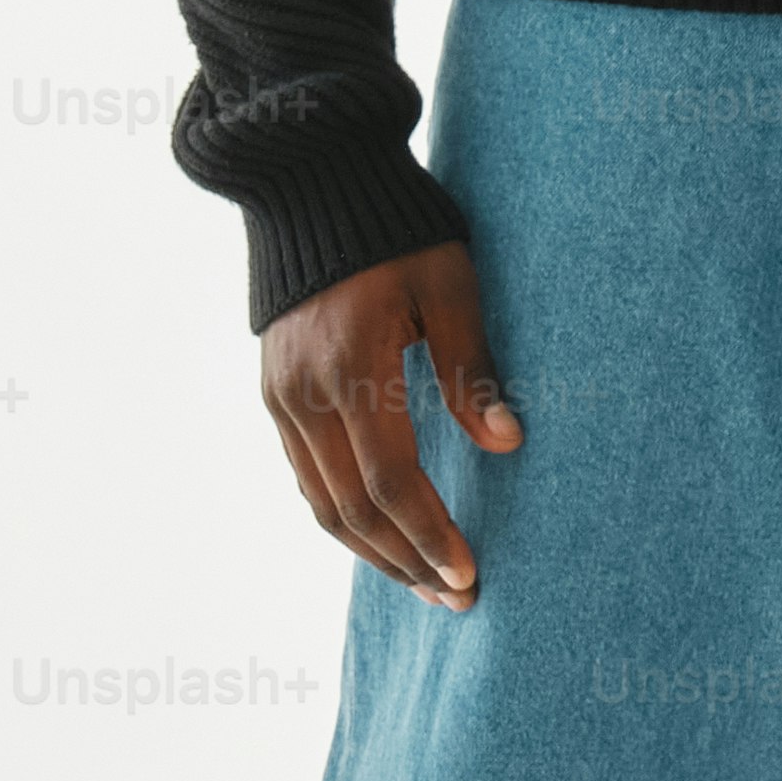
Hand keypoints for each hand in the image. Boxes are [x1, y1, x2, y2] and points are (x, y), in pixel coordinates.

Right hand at [259, 239, 517, 606]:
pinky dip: (344, 516)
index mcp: (353, 366)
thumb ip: (471, 366)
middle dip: (407, 562)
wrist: (312, 182)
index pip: (390, 481)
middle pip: (352, 510)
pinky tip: (382, 535)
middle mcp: (305, 393)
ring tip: (425, 582)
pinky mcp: (273, 393)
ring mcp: (281, 396)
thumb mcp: (449, 282)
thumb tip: (508, 442)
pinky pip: (306, 476)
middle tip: (457, 597)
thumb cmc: (399, 228)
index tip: (469, 575)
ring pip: (322, 503)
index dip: (430, 535)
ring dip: (374, 551)